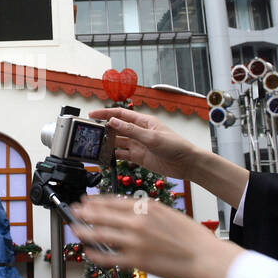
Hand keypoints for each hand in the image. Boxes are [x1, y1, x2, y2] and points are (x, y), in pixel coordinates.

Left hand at [73, 194, 244, 277]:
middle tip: (74, 212)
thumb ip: (148, 212)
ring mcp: (135, 241)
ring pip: (101, 235)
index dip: (96, 202)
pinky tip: (88, 252)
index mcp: (147, 208)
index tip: (87, 201)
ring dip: (84, 231)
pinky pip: (109, 257)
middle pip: (102, 216)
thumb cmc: (193, 238)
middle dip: (85, 213)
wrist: (206, 256)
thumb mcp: (169, 214)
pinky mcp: (136, 260)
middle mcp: (138, 222)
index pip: (113, 202)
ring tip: (75, 229)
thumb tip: (132, 211)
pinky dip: (96, 255)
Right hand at [88, 107, 204, 182]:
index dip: (105, 113)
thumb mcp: (152, 137)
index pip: (120, 114)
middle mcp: (139, 132)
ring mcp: (139, 145)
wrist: (187, 164)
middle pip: (117, 128)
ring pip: (118, 142)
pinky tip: (106, 156)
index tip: (92, 115)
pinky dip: (114, 155)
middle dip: (104, 129)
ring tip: (96, 145)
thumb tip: (113, 121)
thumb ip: (131, 130)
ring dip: (108, 143)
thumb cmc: (176, 146)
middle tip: (90, 133)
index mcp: (143, 122)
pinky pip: (123, 154)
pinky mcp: (139, 157)